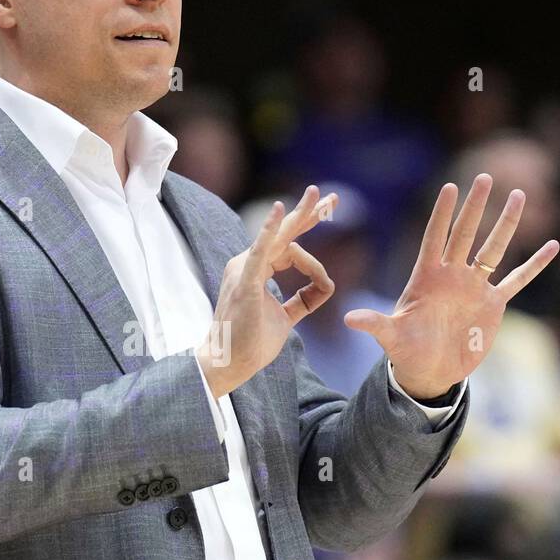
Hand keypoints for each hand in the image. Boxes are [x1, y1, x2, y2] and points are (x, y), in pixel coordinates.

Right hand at [197, 185, 337, 396]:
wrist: (229, 363)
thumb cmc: (251, 343)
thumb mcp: (286, 318)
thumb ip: (304, 300)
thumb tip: (326, 286)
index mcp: (256, 270)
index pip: (288, 249)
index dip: (313, 261)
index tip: (325, 282)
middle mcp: (248, 263)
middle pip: (284, 233)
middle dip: (309, 214)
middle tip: (330, 197)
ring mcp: (245, 269)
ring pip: (278, 236)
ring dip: (301, 216)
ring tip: (318, 196)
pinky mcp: (245, 281)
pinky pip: (261, 250)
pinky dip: (269, 230)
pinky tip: (279, 210)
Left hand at [343, 174, 559, 398]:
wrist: (429, 370)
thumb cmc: (406, 350)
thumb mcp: (390, 337)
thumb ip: (374, 324)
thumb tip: (350, 319)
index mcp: (426, 277)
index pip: (434, 238)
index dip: (441, 215)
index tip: (450, 188)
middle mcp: (452, 275)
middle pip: (465, 234)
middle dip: (475, 207)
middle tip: (486, 178)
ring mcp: (474, 287)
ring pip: (494, 248)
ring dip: (506, 224)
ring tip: (518, 196)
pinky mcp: (492, 304)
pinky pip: (517, 280)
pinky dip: (534, 265)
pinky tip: (551, 246)